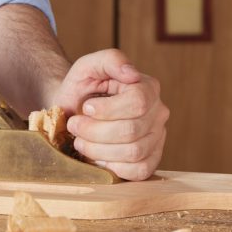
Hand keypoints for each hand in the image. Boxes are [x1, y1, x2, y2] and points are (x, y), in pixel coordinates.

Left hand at [51, 49, 168, 180]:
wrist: (73, 112)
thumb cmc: (81, 89)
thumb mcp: (89, 67)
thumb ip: (111, 60)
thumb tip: (133, 74)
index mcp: (148, 88)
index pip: (138, 102)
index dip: (108, 110)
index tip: (86, 108)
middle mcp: (158, 113)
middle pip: (132, 131)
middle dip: (95, 132)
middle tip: (75, 126)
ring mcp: (157, 138)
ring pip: (133, 153)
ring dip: (98, 150)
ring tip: (81, 141)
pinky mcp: (150, 160)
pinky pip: (140, 171)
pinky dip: (114, 167)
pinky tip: (98, 157)